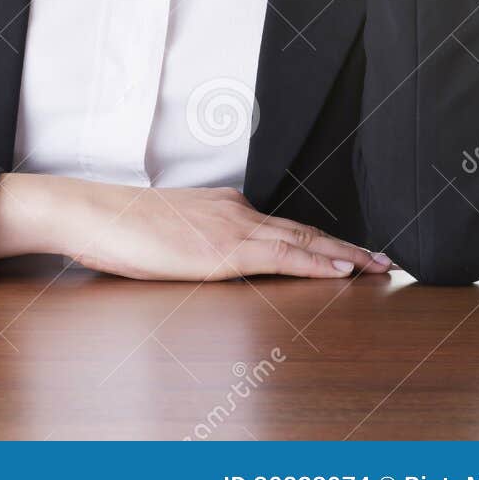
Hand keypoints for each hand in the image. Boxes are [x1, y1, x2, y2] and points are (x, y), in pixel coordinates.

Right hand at [66, 181, 394, 281]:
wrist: (94, 215)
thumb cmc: (120, 230)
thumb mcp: (167, 237)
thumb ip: (197, 244)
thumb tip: (207, 258)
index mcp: (224, 209)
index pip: (284, 227)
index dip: (321, 240)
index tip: (352, 253)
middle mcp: (235, 212)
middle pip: (304, 230)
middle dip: (348, 247)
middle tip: (384, 260)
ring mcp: (232, 228)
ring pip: (303, 240)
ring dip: (345, 255)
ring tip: (377, 266)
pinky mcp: (225, 250)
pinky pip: (282, 256)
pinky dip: (317, 261)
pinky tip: (342, 270)